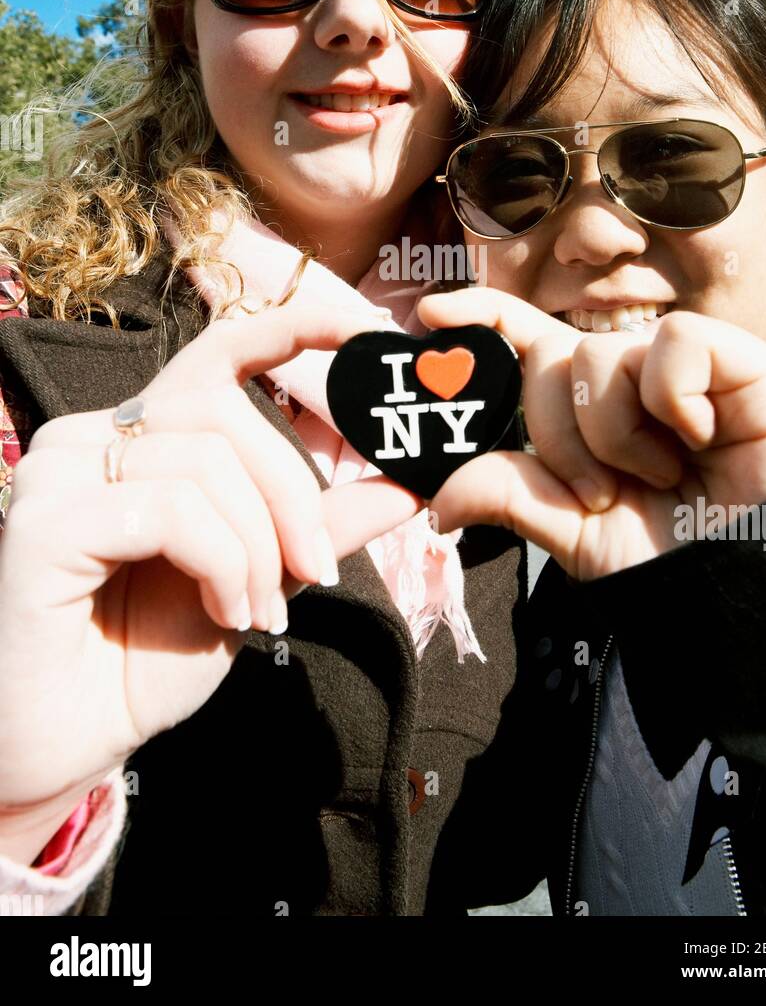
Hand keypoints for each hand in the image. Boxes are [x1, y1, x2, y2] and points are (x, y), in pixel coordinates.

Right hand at [0, 301, 419, 829]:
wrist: (69, 746)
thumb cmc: (148, 659)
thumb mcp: (257, 578)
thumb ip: (320, 526)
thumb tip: (411, 484)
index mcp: (140, 438)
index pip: (216, 354)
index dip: (291, 329)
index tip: (363, 331)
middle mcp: (91, 436)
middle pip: (224, 414)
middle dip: (290, 495)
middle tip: (315, 574)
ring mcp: (58, 471)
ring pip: (204, 463)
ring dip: (256, 547)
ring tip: (254, 611)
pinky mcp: (44, 520)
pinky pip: (172, 508)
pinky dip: (221, 564)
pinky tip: (220, 615)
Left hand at [417, 288, 765, 581]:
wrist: (752, 582)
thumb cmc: (674, 555)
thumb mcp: (577, 536)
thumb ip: (513, 498)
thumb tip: (438, 499)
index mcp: (589, 411)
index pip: (528, 342)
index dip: (483, 316)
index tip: (432, 316)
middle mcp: (629, 379)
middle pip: (552, 358)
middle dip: (559, 436)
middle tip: (599, 494)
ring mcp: (679, 365)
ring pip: (600, 354)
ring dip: (616, 432)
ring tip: (662, 474)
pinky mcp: (734, 357)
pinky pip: (671, 343)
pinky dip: (674, 397)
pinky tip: (702, 435)